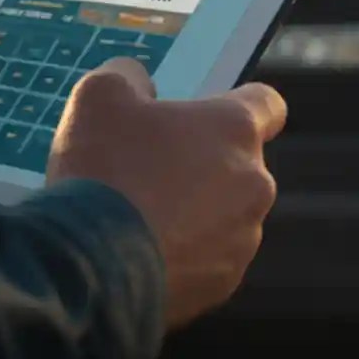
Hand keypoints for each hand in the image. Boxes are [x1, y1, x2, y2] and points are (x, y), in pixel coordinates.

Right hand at [47, 57, 286, 328]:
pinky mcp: (224, 282)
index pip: (267, 104)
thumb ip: (128, 76)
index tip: (208, 115)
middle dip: (201, 164)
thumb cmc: (103, 170)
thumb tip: (138, 82)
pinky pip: (208, 258)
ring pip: (224, 214)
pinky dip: (183, 253)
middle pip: (237, 163)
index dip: (237, 104)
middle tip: (150, 170)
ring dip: (194, 212)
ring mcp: (243, 237)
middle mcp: (254, 182)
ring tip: (140, 217)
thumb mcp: (100, 96)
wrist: (90, 267)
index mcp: (235, 129)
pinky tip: (143, 251)